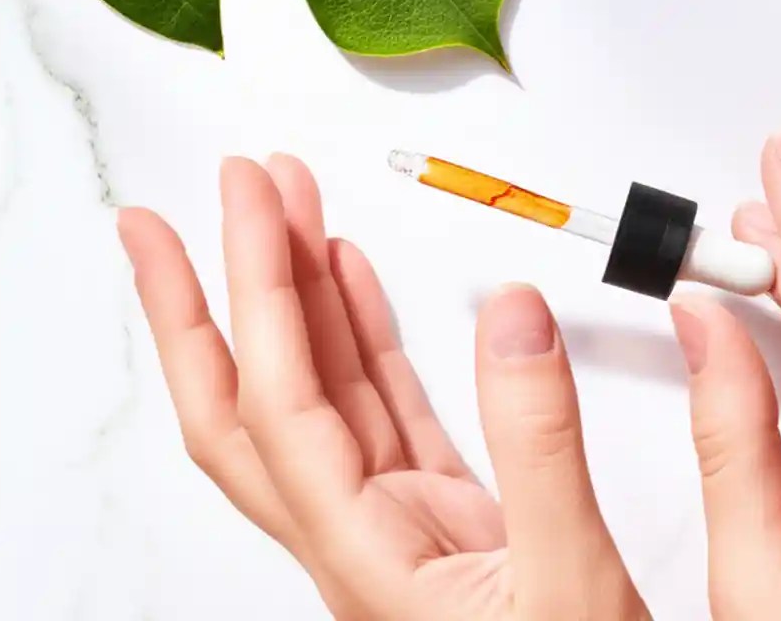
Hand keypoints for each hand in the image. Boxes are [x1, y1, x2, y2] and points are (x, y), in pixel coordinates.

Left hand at [118, 155, 648, 619]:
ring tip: (286, 212)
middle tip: (211, 198)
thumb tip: (512, 317)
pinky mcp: (443, 514)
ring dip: (295, 297)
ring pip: (317, 393)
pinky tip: (353, 285)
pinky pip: (381, 409)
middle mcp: (357, 535)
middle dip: (220, 291)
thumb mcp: (568, 581)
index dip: (254, 292)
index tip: (243, 205)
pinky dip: (363, 339)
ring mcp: (396, 521)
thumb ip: (538, 446)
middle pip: (250, 400)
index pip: (278, 402)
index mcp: (363, 557)